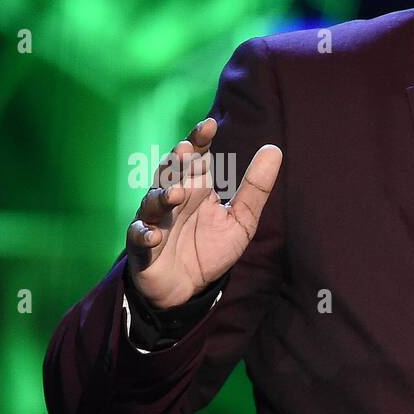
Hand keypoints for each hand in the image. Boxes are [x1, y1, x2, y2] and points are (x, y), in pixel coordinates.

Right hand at [125, 118, 281, 309]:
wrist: (188, 288)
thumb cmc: (210, 247)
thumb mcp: (241, 220)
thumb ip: (255, 188)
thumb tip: (274, 149)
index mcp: (195, 188)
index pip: (195, 158)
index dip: (200, 141)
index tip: (210, 125)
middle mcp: (172, 199)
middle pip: (170, 173)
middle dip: (177, 162)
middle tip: (187, 151)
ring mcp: (155, 221)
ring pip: (153, 202)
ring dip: (162, 196)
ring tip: (176, 194)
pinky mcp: (143, 247)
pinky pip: (139, 237)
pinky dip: (144, 233)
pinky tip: (154, 234)